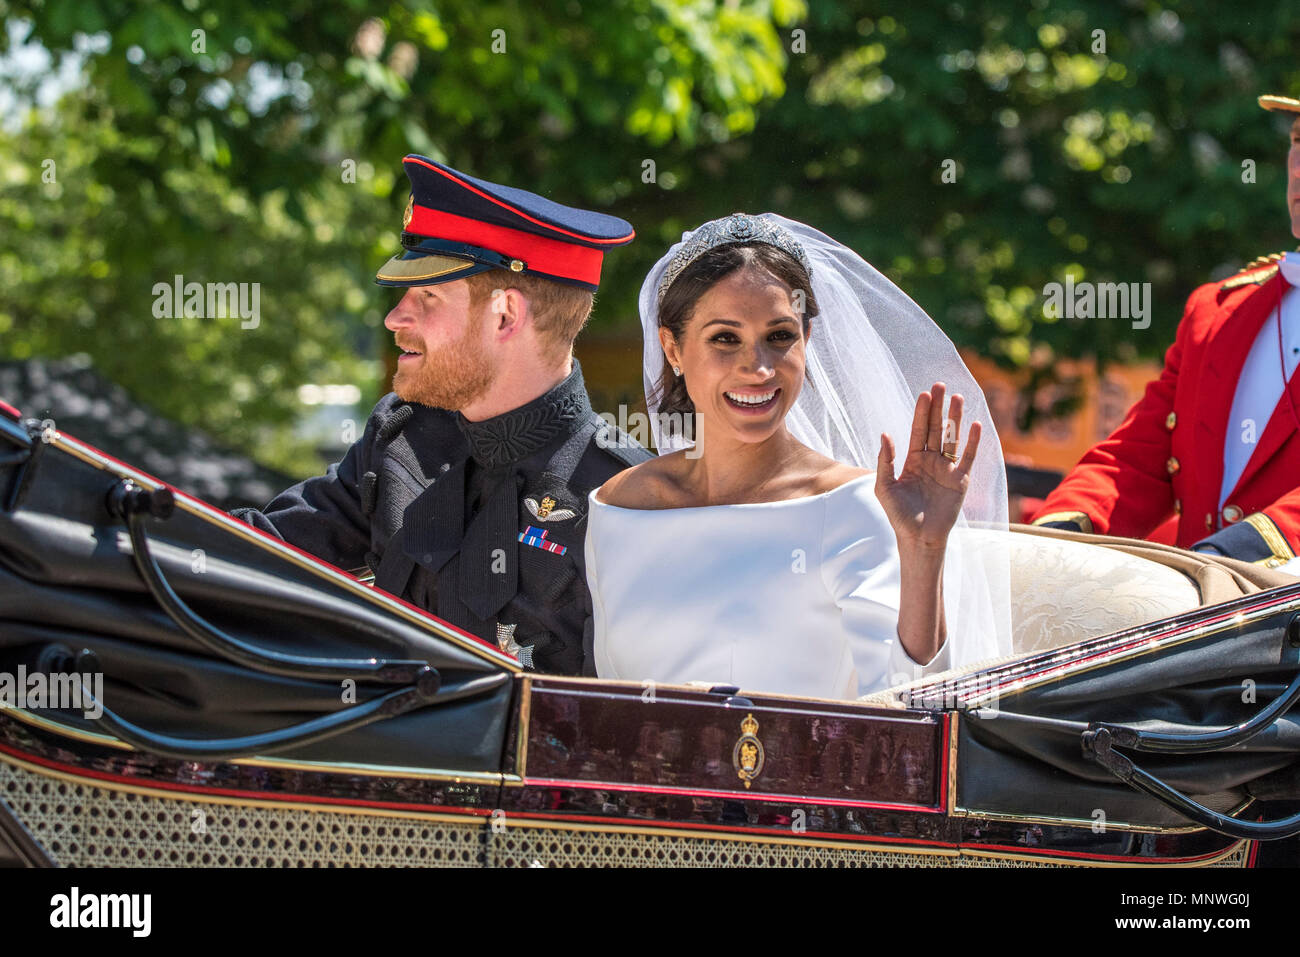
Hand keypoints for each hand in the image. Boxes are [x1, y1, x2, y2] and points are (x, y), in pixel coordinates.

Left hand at [875, 382, 980, 551]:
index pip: (918, 430)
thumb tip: (885, 434)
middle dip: (938, 407)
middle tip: (940, 385)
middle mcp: (931, 461)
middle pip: (936, 428)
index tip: (925, 394)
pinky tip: (975, 425)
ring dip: (956, 418)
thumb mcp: (884, 487)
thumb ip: (884, 461)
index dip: (921, 412)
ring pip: (952, 438)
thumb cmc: (898, 515)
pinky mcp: (961, 480)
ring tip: (958, 397)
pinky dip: (971, 442)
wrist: (919, 538)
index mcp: (913, 460)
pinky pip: (967, 458)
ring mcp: (947, 469)